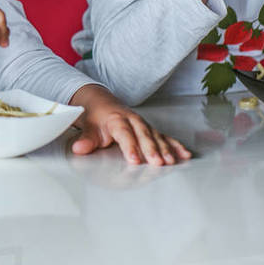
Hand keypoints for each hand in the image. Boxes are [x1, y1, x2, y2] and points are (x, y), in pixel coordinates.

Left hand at [68, 85, 191, 165]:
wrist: (101, 101)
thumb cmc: (96, 117)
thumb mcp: (88, 127)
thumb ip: (86, 139)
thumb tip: (79, 149)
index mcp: (117, 120)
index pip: (124, 134)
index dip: (130, 146)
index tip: (134, 160)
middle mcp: (133, 120)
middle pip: (144, 135)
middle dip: (152, 149)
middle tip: (158, 163)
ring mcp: (143, 124)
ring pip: (156, 136)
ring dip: (165, 149)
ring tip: (172, 161)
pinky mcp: (150, 129)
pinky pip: (165, 137)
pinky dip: (175, 145)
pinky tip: (184, 154)